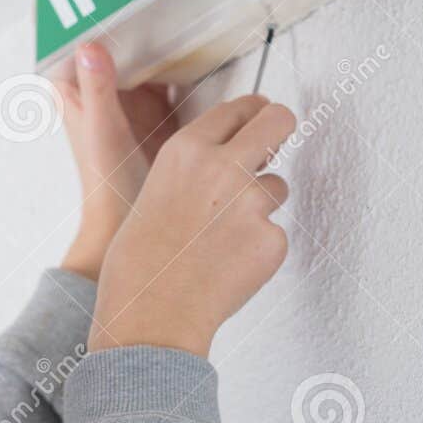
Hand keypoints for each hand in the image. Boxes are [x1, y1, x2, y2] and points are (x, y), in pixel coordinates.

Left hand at [55, 41, 178, 281]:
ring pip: (151, 59)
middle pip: (122, 44)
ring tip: (190, 18)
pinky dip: (190, 70)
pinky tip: (207, 56)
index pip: (80, 41)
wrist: (132, 226)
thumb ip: (98, 90)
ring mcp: (136, 103)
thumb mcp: (103, 133)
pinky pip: (178, 81)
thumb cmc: (107, 187)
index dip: (96, 17)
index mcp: (79, 93)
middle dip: (143, 23)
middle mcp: (107, 94)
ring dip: (169, 45)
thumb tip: (88, 45)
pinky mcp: (164, 116)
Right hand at [88, 92, 294, 357]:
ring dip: (261, 205)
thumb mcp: (156, 191)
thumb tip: (236, 158)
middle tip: (275, 146)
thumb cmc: (141, 261)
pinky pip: (274, 233)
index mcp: (186, 150)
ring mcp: (251, 203)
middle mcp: (223, 167)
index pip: (238, 108)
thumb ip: (196, 169)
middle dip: (280, 129)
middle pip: (278, 121)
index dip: (252, 114)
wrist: (150, 314)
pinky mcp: (271, 239)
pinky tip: (228, 265)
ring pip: (278, 186)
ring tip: (222, 238)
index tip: (259, 118)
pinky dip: (258, 248)